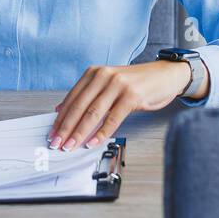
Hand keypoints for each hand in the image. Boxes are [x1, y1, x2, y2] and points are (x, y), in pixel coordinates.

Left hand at [48, 60, 192, 150]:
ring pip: (93, 113)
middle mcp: (104, 76)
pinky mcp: (132, 95)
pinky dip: (101, 133)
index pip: (72, 98)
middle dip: (66, 128)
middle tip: (57, 143)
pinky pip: (113, 118)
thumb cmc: (137, 82)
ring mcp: (118, 85)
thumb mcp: (109, 84)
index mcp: (95, 72)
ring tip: (71, 145)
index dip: (61, 118)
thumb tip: (62, 111)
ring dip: (80, 132)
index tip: (53, 133)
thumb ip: (88, 95)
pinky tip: (93, 142)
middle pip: (80, 106)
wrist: (165, 74)